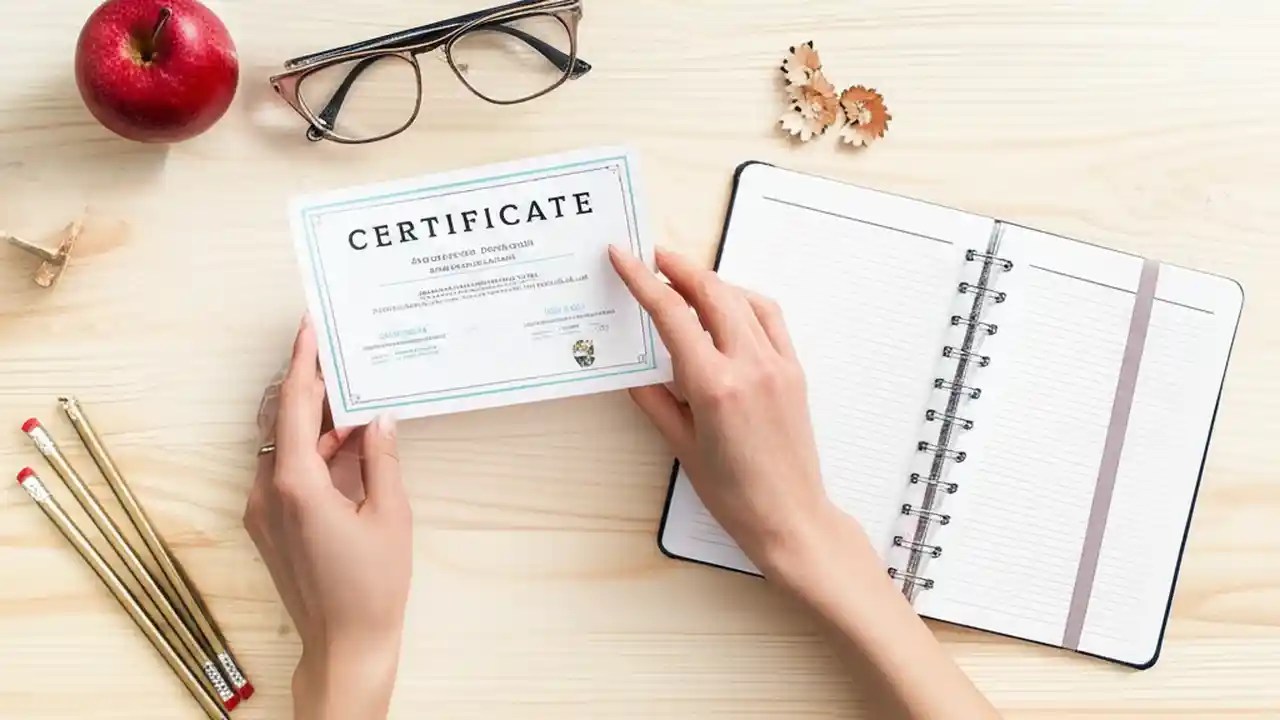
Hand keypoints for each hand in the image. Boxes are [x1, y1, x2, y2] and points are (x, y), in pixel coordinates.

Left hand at [244, 316, 411, 719]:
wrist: (345, 644)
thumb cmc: (372, 585)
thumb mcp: (390, 514)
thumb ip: (381, 458)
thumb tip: (378, 417)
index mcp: (296, 484)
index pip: (291, 404)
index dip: (301, 362)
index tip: (307, 328)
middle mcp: (267, 492)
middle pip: (279, 420)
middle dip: (307, 385)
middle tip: (336, 355)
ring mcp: (262, 511)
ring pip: (281, 446)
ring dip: (313, 422)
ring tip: (354, 403)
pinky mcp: (268, 526)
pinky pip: (284, 472)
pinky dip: (310, 452)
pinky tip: (346, 446)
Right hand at [612, 248, 999, 718]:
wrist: (791, 519)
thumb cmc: (734, 495)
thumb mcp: (680, 447)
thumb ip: (654, 400)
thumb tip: (632, 369)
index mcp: (714, 385)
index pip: (672, 315)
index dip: (643, 280)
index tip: (624, 256)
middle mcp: (749, 366)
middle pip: (711, 292)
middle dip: (679, 266)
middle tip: (652, 254)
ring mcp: (777, 365)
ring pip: (742, 299)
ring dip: (711, 279)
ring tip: (683, 275)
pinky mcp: (795, 371)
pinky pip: (770, 318)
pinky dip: (744, 299)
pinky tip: (726, 302)